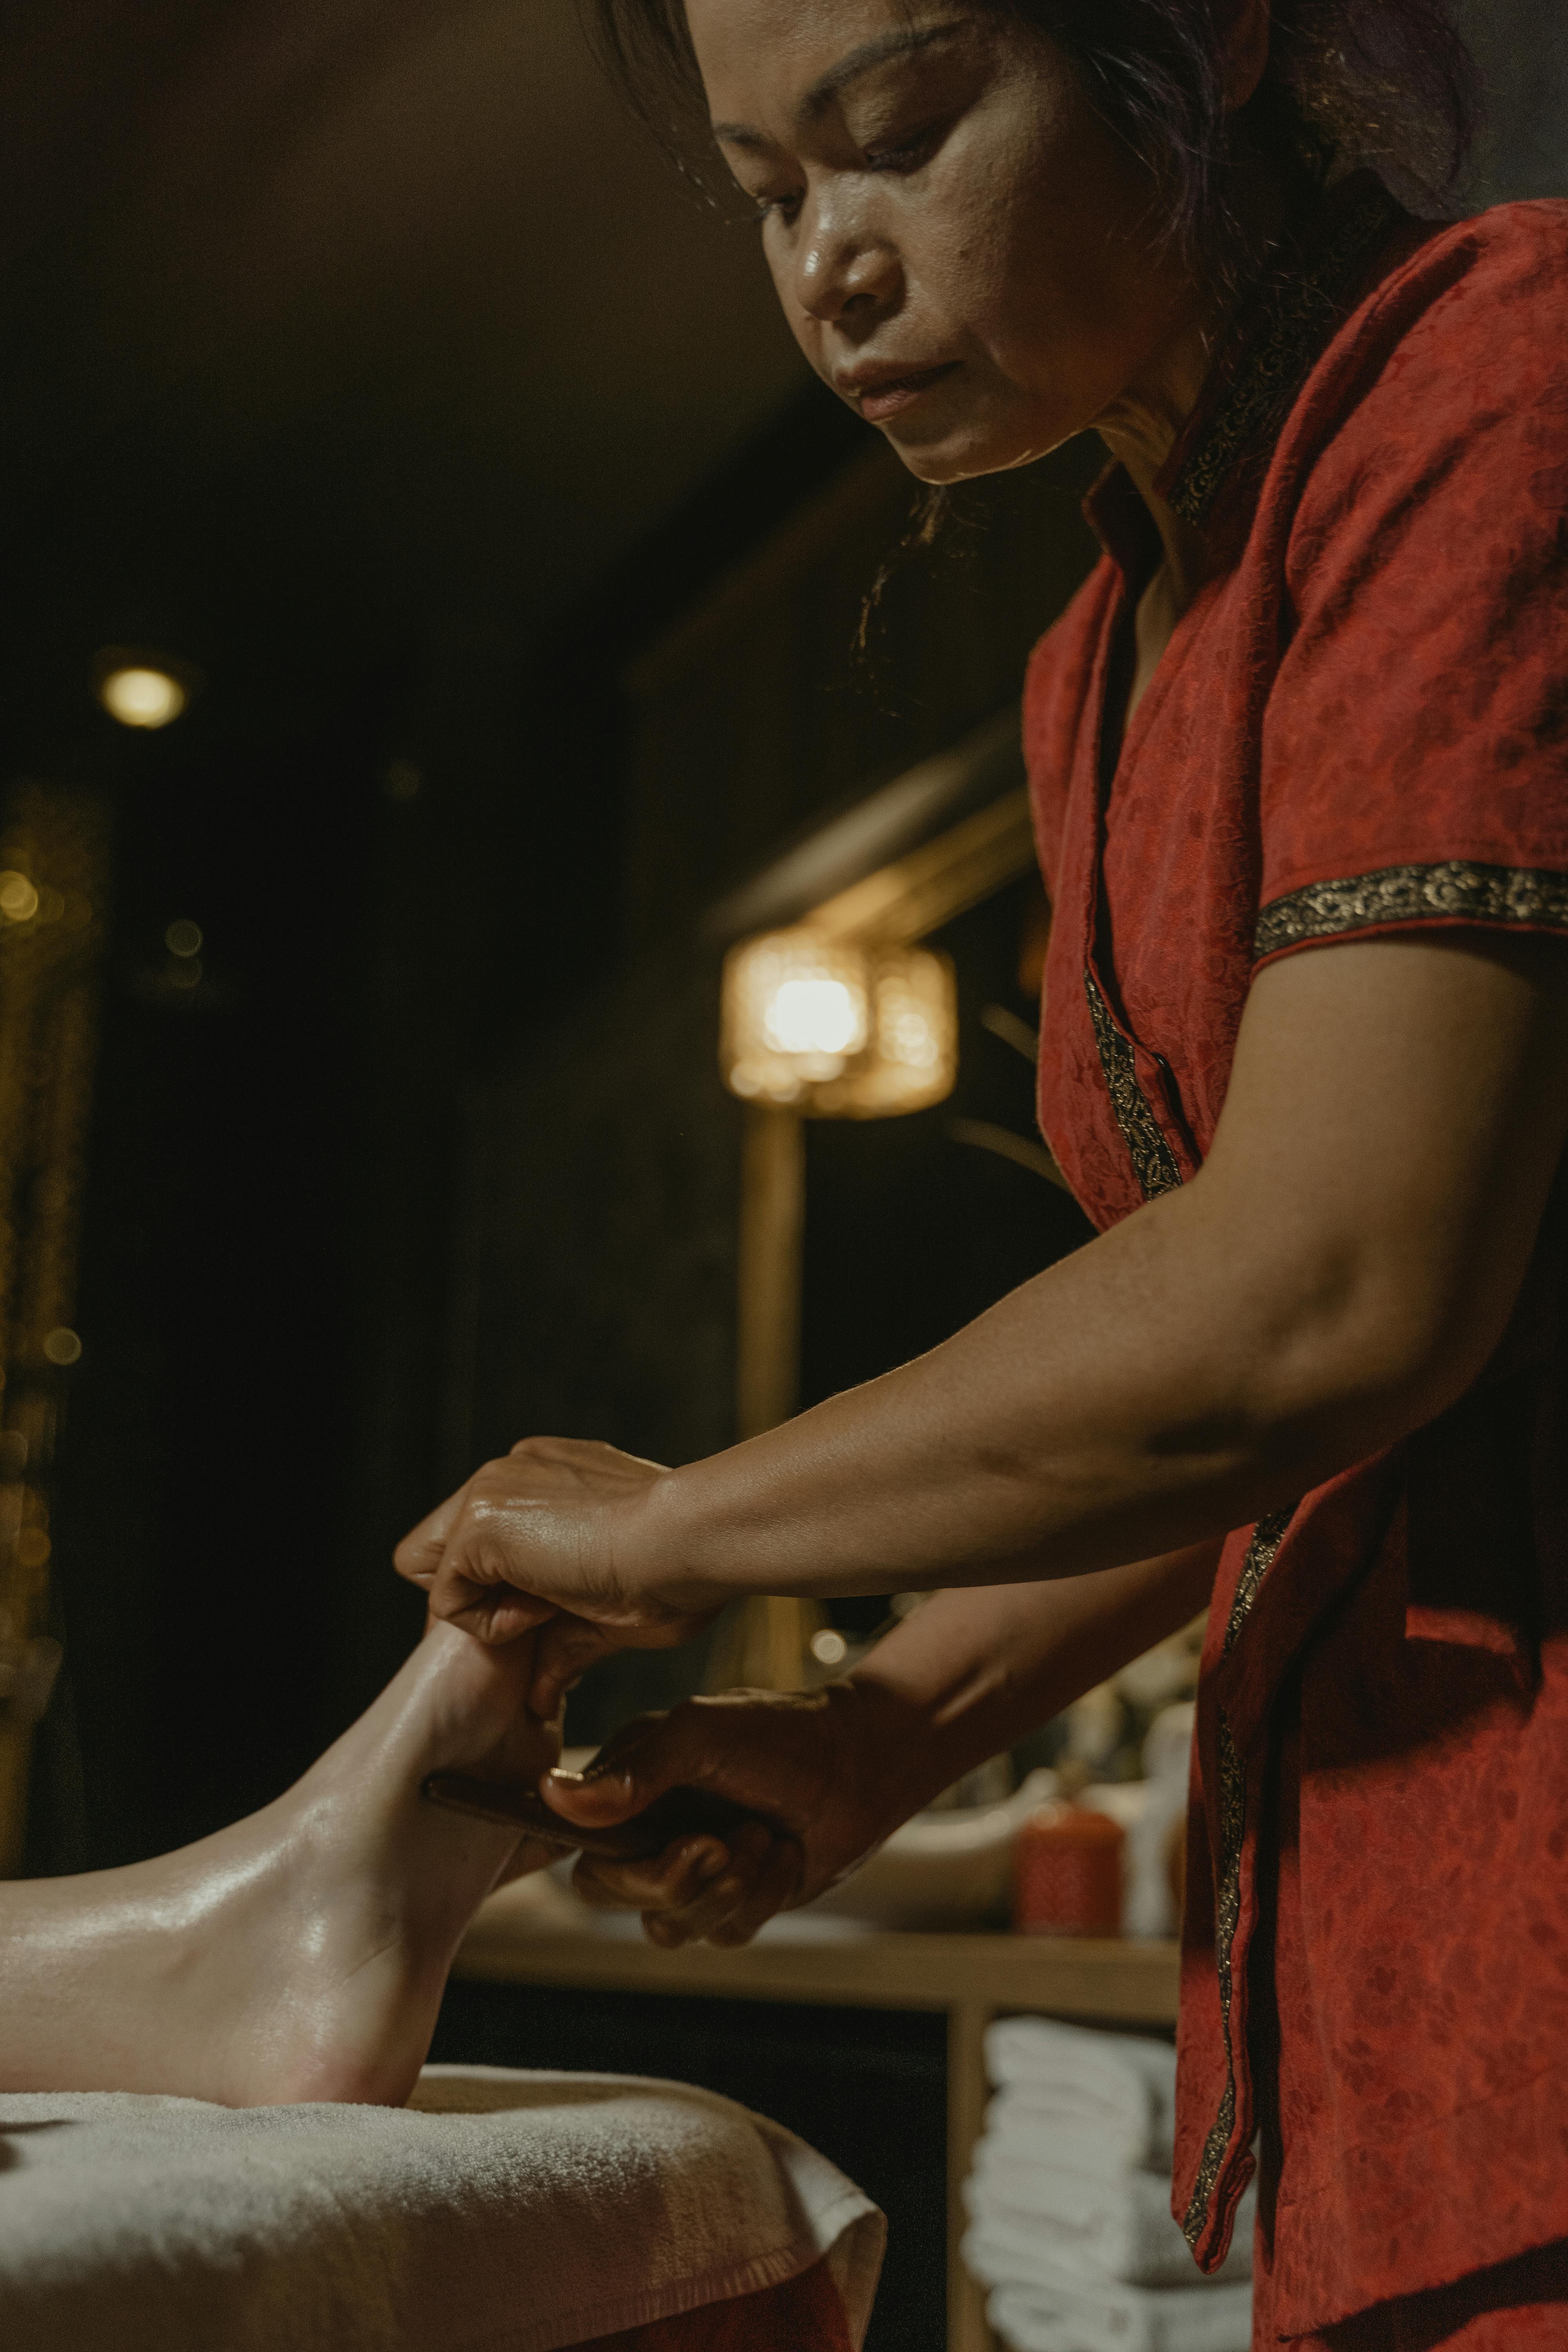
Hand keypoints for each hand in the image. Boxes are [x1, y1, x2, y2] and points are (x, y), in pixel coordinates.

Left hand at [394, 1438, 718, 1703]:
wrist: (690, 1540)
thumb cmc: (677, 1571)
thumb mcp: (608, 1603)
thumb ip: (561, 1638)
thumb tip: (541, 1699)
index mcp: (549, 1476)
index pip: (482, 1534)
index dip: (497, 1583)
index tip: (550, 1609)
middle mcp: (513, 1471)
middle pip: (444, 1545)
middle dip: (477, 1594)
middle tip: (537, 1619)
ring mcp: (491, 1490)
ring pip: (432, 1566)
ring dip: (484, 1604)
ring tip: (551, 1608)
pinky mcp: (479, 1523)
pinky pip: (446, 1594)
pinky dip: (486, 1620)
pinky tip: (546, 1608)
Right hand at [538, 1682, 902, 1947]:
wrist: (860, 1763)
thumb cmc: (779, 1734)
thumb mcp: (701, 1736)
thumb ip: (633, 1771)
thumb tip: (553, 1793)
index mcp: (629, 1786)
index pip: (579, 1848)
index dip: (608, 1864)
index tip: (674, 1841)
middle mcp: (650, 1832)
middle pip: (614, 1897)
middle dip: (670, 1880)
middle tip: (718, 1843)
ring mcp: (691, 1871)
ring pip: (669, 1926)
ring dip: (726, 1888)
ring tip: (764, 1837)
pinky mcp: (733, 1902)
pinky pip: (723, 1934)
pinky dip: (761, 1896)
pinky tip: (785, 1855)